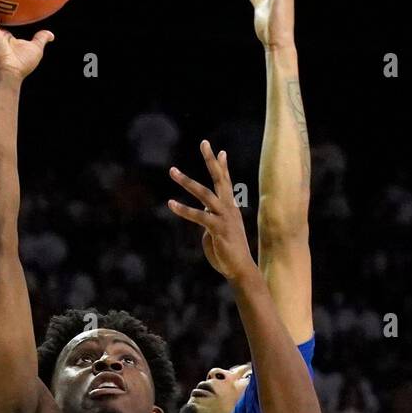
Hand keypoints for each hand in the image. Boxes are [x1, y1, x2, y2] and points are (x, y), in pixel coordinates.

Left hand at [168, 141, 257, 283]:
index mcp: (230, 208)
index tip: (219, 151)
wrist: (240, 269)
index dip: (222, 166)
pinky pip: (199, 215)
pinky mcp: (218, 229)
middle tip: (203, 142)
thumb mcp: (216, 233)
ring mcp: (224, 217)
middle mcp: (229, 208)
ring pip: (205, 193)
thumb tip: (203, 217)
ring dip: (187, 181)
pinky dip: (184, 209)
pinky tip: (171, 203)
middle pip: (219, 179)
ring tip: (172, 170)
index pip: (226, 182)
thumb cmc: (228, 253)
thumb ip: (209, 222)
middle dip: (211, 160)